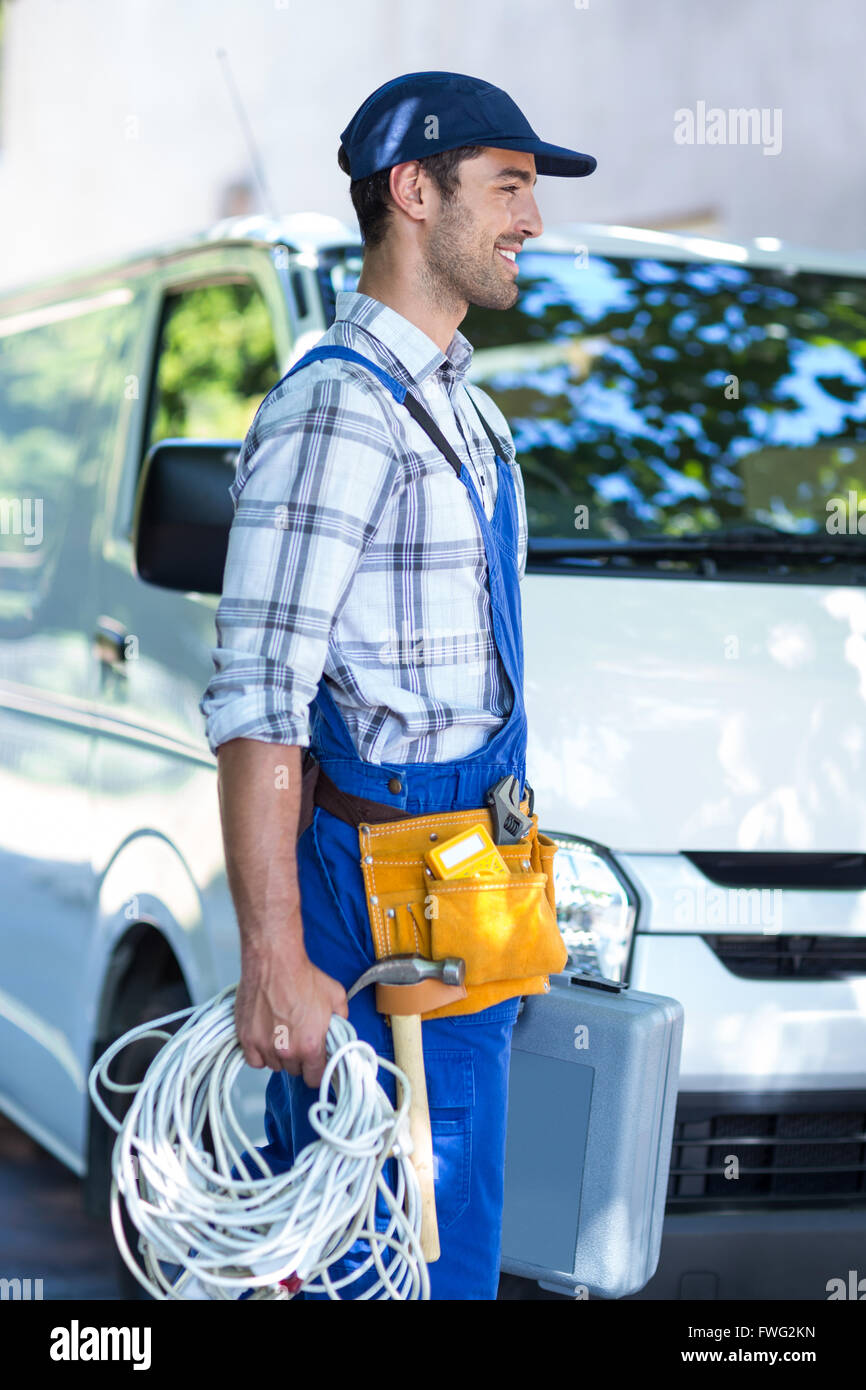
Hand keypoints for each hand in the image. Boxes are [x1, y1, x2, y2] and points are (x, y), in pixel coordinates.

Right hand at [234, 947, 348, 1087]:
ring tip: (282, 1034)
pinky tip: (265, 1038)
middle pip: (294, 1071)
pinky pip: (254, 1060)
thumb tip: (340, 1031)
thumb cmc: (304, 976)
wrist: (275, 961)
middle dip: (299, 1059)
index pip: (315, 1078)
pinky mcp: (246, 1038)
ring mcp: (264, 1046)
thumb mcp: (336, 996)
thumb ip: (342, 1019)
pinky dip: (259, 1053)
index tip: (317, 1063)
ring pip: (274, 1065)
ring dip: (279, 1055)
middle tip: (299, 1039)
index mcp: (311, 1045)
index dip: (318, 1070)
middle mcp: (287, 1051)